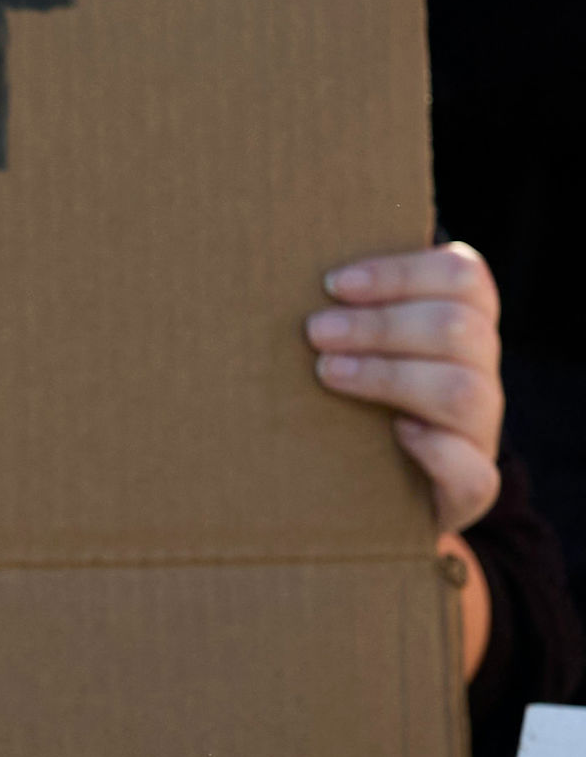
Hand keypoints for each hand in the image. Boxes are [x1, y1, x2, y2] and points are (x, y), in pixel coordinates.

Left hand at [307, 241, 500, 535]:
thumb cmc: (345, 391)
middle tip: (314, 331)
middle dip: (380, 325)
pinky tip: (397, 436)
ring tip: (328, 373)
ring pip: (465, 391)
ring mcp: (480, 429)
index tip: (333, 284)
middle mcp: (480, 371)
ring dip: (390, 376)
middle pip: (459, 328)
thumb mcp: (348, 341)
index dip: (401, 273)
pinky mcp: (471, 484)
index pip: (461, 276)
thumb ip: (339, 306)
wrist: (368, 485)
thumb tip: (275, 271)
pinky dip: (436, 451)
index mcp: (463, 324)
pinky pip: (473, 471)